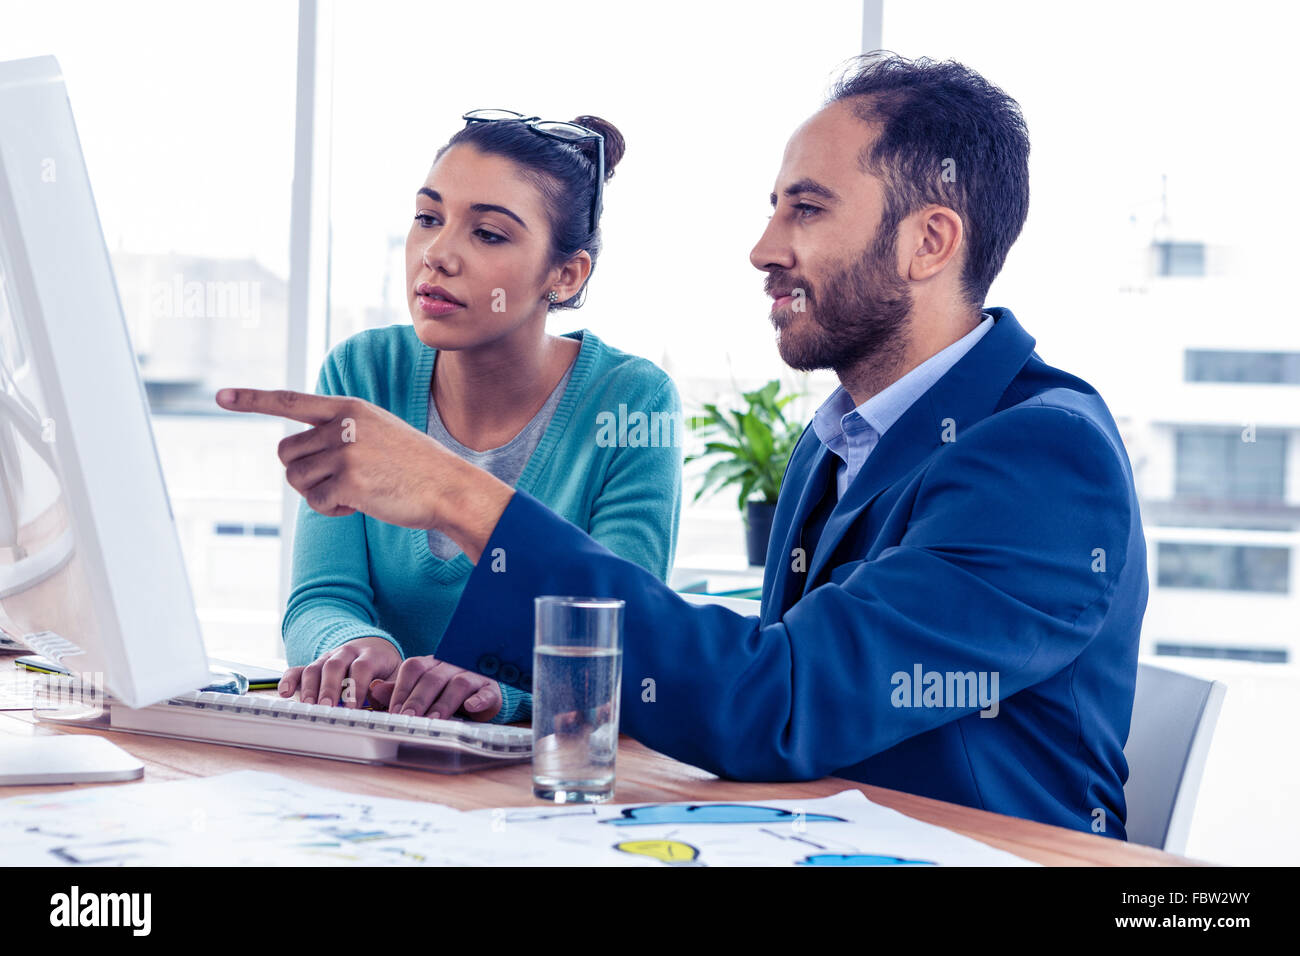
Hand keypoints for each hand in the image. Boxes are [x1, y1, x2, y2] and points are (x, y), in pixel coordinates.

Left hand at [214, 387, 512, 560]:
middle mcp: (342, 426)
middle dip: (301, 471)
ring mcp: (344, 453)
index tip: (220, 397)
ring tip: (353, 492)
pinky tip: (361, 504)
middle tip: (333, 481)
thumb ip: (339, 432)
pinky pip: (315, 502)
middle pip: (285, 452)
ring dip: (316, 492)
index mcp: (349, 408)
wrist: (449, 487)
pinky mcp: (347, 482)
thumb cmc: (415, 466)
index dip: (252, 400)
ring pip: (296, 478)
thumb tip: (295, 457)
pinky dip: (332, 509)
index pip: (290, 401)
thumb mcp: (378, 433)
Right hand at [278, 636, 401, 707]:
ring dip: (310, 688)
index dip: (356, 687)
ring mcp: (328, 658)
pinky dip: (289, 680)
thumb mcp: (397, 674)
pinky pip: (299, 669)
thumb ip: (391, 685)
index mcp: (370, 654)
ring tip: (310, 707)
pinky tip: (284, 693)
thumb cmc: (385, 667)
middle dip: (329, 688)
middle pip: (334, 666)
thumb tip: (378, 692)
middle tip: (327, 708)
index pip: (361, 667)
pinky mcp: (315, 665)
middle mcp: (347, 652)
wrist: (373, 646)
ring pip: (315, 667)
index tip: (353, 708)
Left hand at [369, 656, 502, 721]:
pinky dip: (479, 699)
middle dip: (418, 699)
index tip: (393, 711)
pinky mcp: (490, 689)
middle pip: (432, 678)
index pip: (413, 667)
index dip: (401, 688)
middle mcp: (450, 666)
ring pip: (458, 683)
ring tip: (434, 720)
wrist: (483, 694)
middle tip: (408, 718)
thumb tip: (374, 689)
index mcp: (431, 665)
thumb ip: (399, 691)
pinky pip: (486, 692)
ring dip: (444, 703)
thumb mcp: (423, 692)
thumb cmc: (447, 694)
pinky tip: (471, 707)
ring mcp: (472, 676)